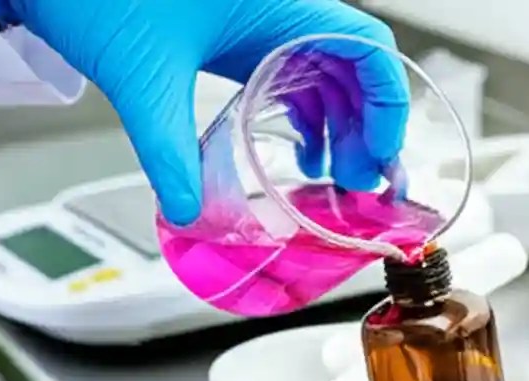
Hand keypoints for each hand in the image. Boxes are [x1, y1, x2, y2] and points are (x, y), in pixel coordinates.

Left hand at [0, 0, 406, 224]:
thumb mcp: (142, 76)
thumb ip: (166, 150)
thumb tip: (188, 212)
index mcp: (276, 3)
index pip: (366, 48)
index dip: (387, 105)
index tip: (379, 156)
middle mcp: (280, 10)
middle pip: (356, 68)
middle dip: (368, 128)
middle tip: (363, 183)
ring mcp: (262, 22)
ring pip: (329, 75)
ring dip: (342, 128)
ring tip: (339, 180)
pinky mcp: (240, 36)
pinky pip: (295, 77)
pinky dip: (308, 118)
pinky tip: (304, 157)